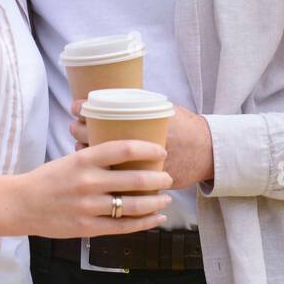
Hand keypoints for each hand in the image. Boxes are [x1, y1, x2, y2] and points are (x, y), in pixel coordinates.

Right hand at [0, 141, 173, 238]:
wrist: (21, 204)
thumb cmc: (49, 179)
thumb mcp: (71, 159)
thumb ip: (97, 158)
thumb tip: (130, 153)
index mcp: (84, 160)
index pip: (124, 149)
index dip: (148, 149)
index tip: (161, 151)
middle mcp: (88, 182)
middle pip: (135, 179)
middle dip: (158, 179)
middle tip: (168, 178)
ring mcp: (88, 206)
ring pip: (133, 205)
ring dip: (155, 202)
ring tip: (166, 199)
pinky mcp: (87, 227)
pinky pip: (122, 227)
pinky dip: (144, 223)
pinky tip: (156, 218)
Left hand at [70, 98, 214, 189]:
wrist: (208, 153)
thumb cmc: (188, 129)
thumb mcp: (167, 111)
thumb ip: (146, 109)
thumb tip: (127, 98)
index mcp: (141, 127)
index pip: (104, 116)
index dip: (85, 111)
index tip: (76, 106)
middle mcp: (135, 149)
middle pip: (97, 140)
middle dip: (81, 132)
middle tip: (75, 126)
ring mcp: (136, 169)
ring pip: (101, 164)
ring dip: (86, 153)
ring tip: (80, 145)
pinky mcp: (141, 186)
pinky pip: (116, 183)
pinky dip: (103, 176)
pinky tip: (94, 169)